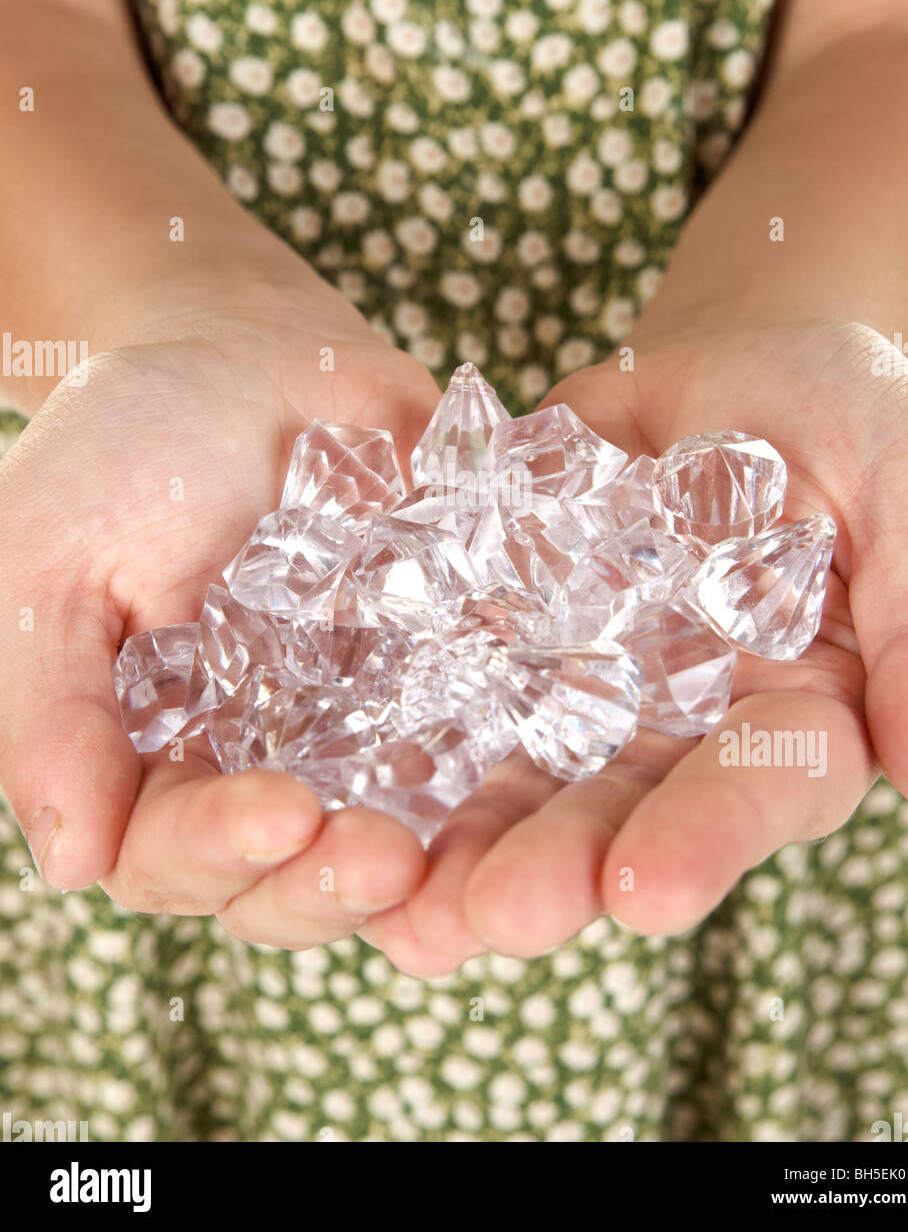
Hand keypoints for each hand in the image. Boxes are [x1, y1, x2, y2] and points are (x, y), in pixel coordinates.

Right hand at [0, 284, 439, 946]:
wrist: (241, 352)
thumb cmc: (125, 449)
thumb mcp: (50, 556)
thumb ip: (49, 703)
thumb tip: (72, 860)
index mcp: (151, 759)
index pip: (172, 855)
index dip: (216, 852)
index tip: (277, 815)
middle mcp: (259, 766)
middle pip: (287, 880)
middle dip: (328, 883)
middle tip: (382, 856)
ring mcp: (359, 729)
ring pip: (387, 838)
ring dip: (420, 858)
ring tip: (443, 839)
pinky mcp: (442, 675)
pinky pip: (479, 740)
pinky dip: (503, 763)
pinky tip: (530, 752)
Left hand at [359, 320, 907, 974]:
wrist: (724, 368)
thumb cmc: (839, 415)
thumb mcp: (907, 480)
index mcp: (795, 719)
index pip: (762, 791)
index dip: (708, 839)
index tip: (645, 889)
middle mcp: (680, 737)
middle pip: (622, 815)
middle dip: (559, 866)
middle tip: (495, 913)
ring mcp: (579, 700)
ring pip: (518, 787)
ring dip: (459, 846)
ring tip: (398, 902)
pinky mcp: (494, 651)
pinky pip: (437, 701)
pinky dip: (391, 749)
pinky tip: (332, 797)